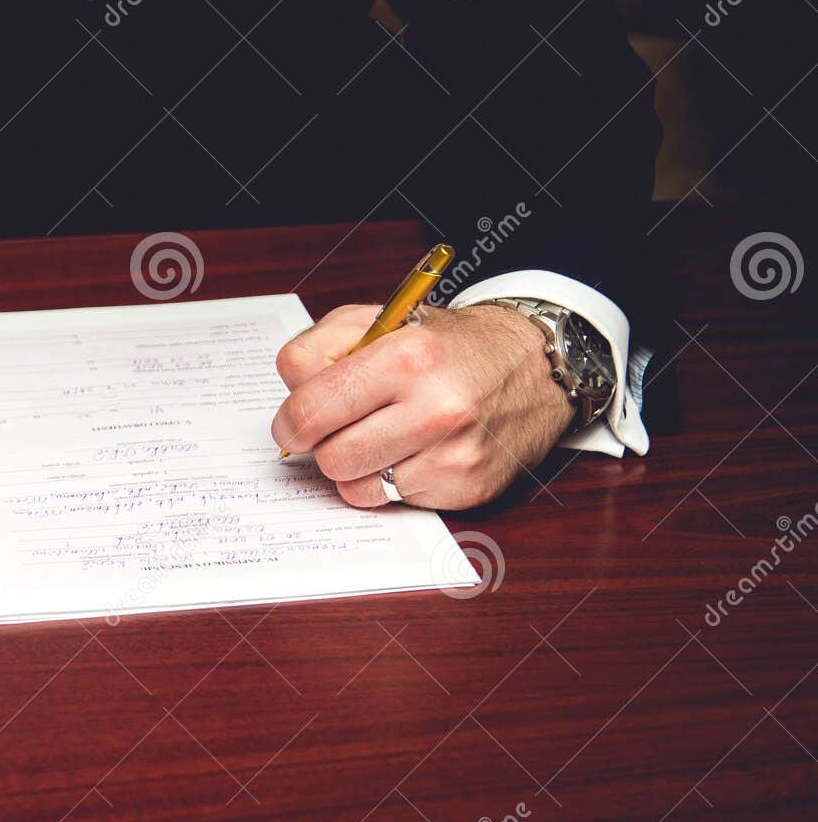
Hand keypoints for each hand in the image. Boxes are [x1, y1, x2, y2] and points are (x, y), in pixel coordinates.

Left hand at [272, 303, 575, 509]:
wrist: (533, 365)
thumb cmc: (447, 344)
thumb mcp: (379, 320)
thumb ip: (319, 349)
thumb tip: (290, 400)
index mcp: (406, 357)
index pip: (310, 408)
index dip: (289, 420)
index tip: (293, 421)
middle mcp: (435, 408)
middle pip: (329, 457)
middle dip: (324, 445)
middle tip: (339, 428)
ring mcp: (454, 453)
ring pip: (355, 487)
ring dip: (355, 467)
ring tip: (379, 437)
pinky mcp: (466, 487)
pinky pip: (392, 501)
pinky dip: (390, 481)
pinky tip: (413, 452)